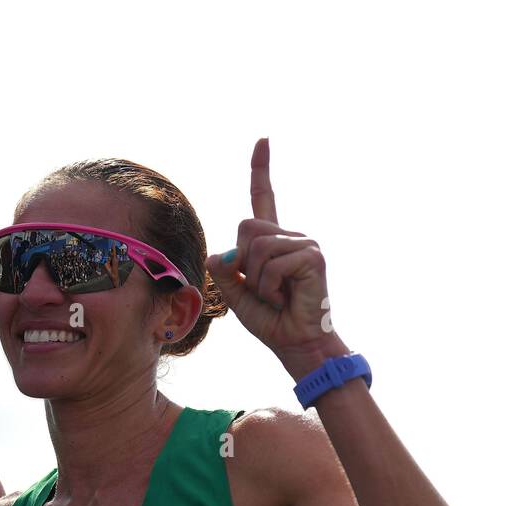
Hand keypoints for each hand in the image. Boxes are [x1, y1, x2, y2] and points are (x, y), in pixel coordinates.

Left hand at [206, 139, 346, 372]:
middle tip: (261, 287)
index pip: (263, 198)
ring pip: (256, 247)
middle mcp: (290, 235)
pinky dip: (268, 286)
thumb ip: (224, 271)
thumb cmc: (270, 319)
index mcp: (272, 241)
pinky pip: (271, 264)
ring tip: (275, 294)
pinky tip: (285, 296)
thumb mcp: (235, 294)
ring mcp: (304, 243)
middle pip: (245, 227)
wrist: (295, 341)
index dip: (261, 169)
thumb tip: (218, 255)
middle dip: (242, 262)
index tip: (263, 139)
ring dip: (255, 279)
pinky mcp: (312, 256)